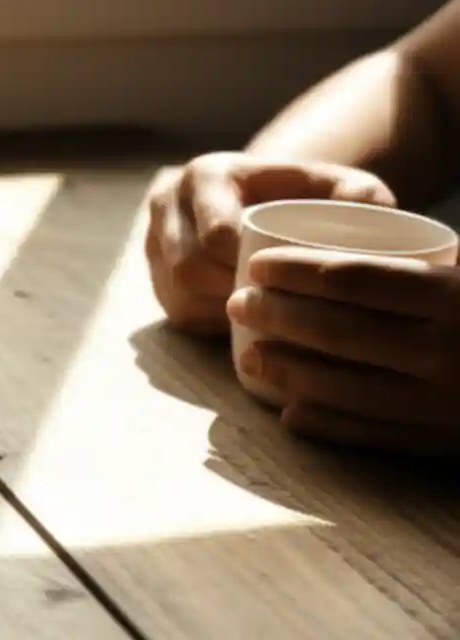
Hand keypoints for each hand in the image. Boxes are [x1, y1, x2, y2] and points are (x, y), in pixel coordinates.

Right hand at [145, 152, 394, 334]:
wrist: (256, 198)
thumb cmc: (299, 194)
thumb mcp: (329, 183)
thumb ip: (357, 189)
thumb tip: (372, 209)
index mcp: (205, 175)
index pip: (215, 232)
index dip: (250, 265)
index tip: (289, 279)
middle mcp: (167, 203)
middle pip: (188, 267)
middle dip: (233, 292)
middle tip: (278, 306)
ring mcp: (154, 240)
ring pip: (177, 293)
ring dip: (221, 311)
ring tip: (262, 317)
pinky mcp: (154, 274)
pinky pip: (176, 310)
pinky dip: (211, 321)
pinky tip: (243, 322)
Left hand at [227, 247, 459, 456]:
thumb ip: (427, 267)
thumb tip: (361, 233)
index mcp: (454, 298)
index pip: (352, 278)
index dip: (294, 271)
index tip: (257, 266)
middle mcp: (445, 351)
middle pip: (335, 330)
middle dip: (276, 315)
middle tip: (237, 304)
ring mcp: (444, 404)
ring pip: (344, 388)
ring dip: (287, 371)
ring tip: (248, 355)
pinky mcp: (445, 443)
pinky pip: (372, 435)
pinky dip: (325, 423)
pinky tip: (288, 412)